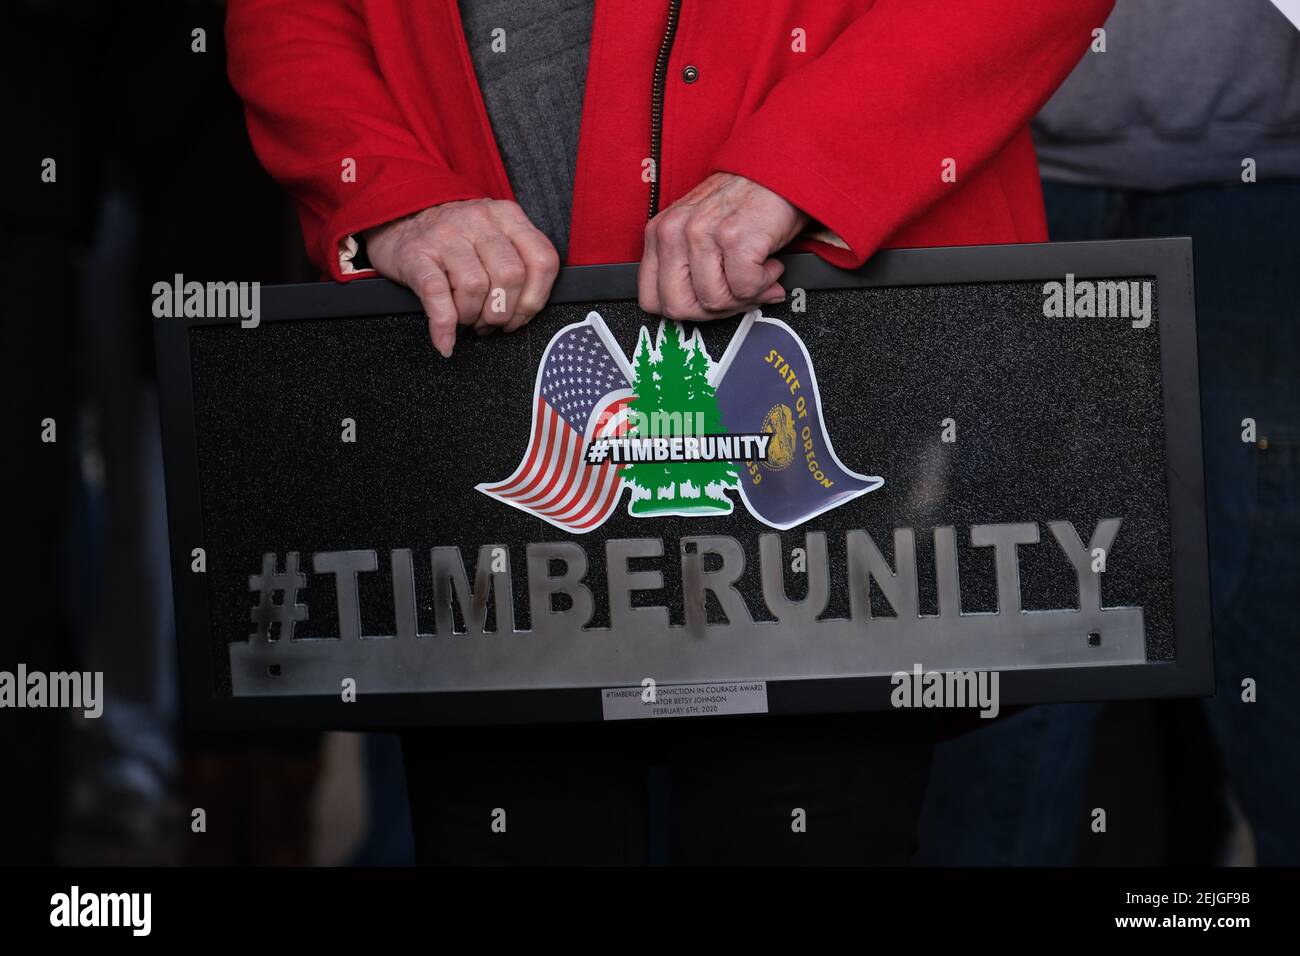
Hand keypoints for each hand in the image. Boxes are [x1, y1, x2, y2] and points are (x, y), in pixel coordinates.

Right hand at [364, 199, 559, 356]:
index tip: (523, 314)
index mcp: (507, 217)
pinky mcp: (417, 254)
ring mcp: (446, 235)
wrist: (399, 222)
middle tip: (492, 322)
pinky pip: (436, 295)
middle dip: (504, 312)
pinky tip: (446, 339)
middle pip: (510, 277)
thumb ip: (519, 260)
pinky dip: (443, 325)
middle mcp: (479, 221)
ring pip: (475, 287)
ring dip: (473, 317)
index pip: (542, 260)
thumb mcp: (495, 235)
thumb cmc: (453, 237)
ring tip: (467, 319)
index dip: (536, 298)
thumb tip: (530, 309)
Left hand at [638, 172, 809, 319]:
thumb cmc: (743, 201)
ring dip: (744, 295)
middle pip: (677, 307)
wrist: (779, 171)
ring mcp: (700, 234)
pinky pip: (744, 288)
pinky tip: (768, 265)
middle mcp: (673, 232)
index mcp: (659, 233)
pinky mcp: (733, 238)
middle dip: (713, 310)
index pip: (651, 299)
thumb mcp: (698, 231)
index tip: (708, 302)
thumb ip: (688, 269)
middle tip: (736, 294)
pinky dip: (764, 283)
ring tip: (757, 272)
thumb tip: (702, 310)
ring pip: (713, 301)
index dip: (685, 310)